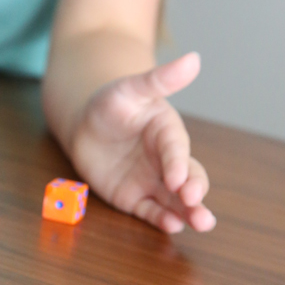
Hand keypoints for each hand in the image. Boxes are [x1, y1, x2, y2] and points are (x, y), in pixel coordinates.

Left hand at [69, 52, 215, 232]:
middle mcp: (166, 161)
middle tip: (200, 209)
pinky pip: (150, 210)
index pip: (177, 151)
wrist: (84, 123)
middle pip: (188, 180)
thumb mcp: (130, 89)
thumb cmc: (110, 103)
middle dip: (195, 196)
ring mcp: (152, 180)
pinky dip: (161, 219)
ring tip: (199, 223)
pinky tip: (169, 226)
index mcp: (168, 133)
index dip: (179, 166)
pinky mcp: (134, 196)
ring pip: (176, 200)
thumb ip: (159, 79)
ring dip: (188, 212)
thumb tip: (194, 58)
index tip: (179, 180)